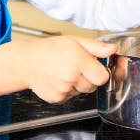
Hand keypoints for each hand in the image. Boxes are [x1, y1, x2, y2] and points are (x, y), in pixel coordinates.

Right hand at [0, 36, 116, 102]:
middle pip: (93, 86)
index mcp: (79, 60)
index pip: (103, 77)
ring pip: (82, 91)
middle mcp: (71, 77)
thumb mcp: (75, 41)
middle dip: (90, 78)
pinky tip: (59, 79)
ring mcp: (64, 90)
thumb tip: (113, 50)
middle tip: (77, 67)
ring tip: (65, 72)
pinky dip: (68, 90)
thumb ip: (97, 46)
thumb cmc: (50, 49)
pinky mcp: (57, 98)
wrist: (26, 62)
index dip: (101, 72)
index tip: (95, 67)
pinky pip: (71, 96)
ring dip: (78, 84)